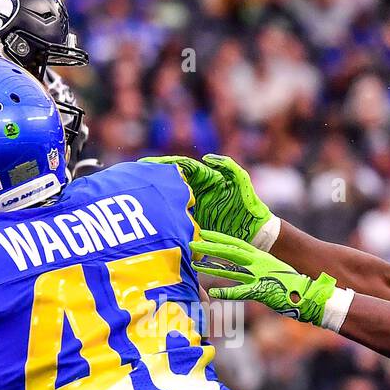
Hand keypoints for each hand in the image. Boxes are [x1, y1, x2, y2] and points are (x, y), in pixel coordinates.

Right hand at [142, 153, 278, 248]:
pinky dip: (164, 216)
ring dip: (155, 196)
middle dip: (153, 179)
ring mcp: (195, 207)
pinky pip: (176, 218)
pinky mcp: (194, 223)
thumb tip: (206, 157)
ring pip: (171, 199)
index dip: (164, 164)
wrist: (256, 232)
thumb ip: (227, 165)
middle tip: (134, 178)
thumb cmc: (251, 205)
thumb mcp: (241, 181)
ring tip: (136, 196)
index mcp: (206, 179)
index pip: (181, 167)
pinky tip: (150, 217)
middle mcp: (197, 191)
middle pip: (171, 182)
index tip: (147, 164)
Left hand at [191, 229, 351, 329]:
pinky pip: (241, 293)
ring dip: (212, 267)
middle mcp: (259, 263)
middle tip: (192, 241)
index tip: (205, 232)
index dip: (220, 238)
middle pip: (230, 251)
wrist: (313, 293)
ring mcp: (259, 276)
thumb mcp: (274, 271)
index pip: (237, 243)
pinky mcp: (262, 291)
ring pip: (230, 270)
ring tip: (195, 264)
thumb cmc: (293, 285)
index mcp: (262, 257)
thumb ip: (260, 268)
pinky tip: (214, 293)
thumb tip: (249, 267)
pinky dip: (227, 293)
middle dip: (210, 246)